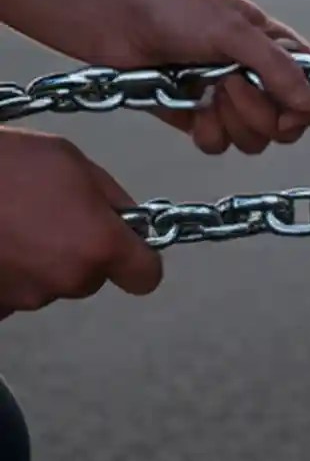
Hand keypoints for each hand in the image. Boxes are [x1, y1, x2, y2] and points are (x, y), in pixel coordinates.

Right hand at [0, 127, 159, 319]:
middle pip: (92, 276)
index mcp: (99, 245)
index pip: (145, 276)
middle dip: (80, 252)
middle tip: (48, 217)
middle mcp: (69, 280)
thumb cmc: (7, 162)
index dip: (138, 260)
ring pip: (52, 283)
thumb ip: (111, 198)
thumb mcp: (72, 162)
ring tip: (12, 223)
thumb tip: (130, 219)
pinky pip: (15, 291)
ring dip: (41, 261)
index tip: (126, 247)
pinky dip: (9, 272)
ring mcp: (27, 298)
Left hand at [109, 0, 309, 154]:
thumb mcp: (233, 30)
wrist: (115, 20)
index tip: (289, 110)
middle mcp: (259, 78)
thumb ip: (277, 67)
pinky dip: (206, 131)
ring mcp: (230, 101)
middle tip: (230, 86)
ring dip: (232, 121)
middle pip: (289, 124)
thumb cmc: (175, 12)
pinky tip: (189, 106)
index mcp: (277, 49)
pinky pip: (219, 145)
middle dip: (261, 114)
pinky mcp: (200, 119)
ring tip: (207, 91)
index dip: (308, 106)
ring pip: (255, 140)